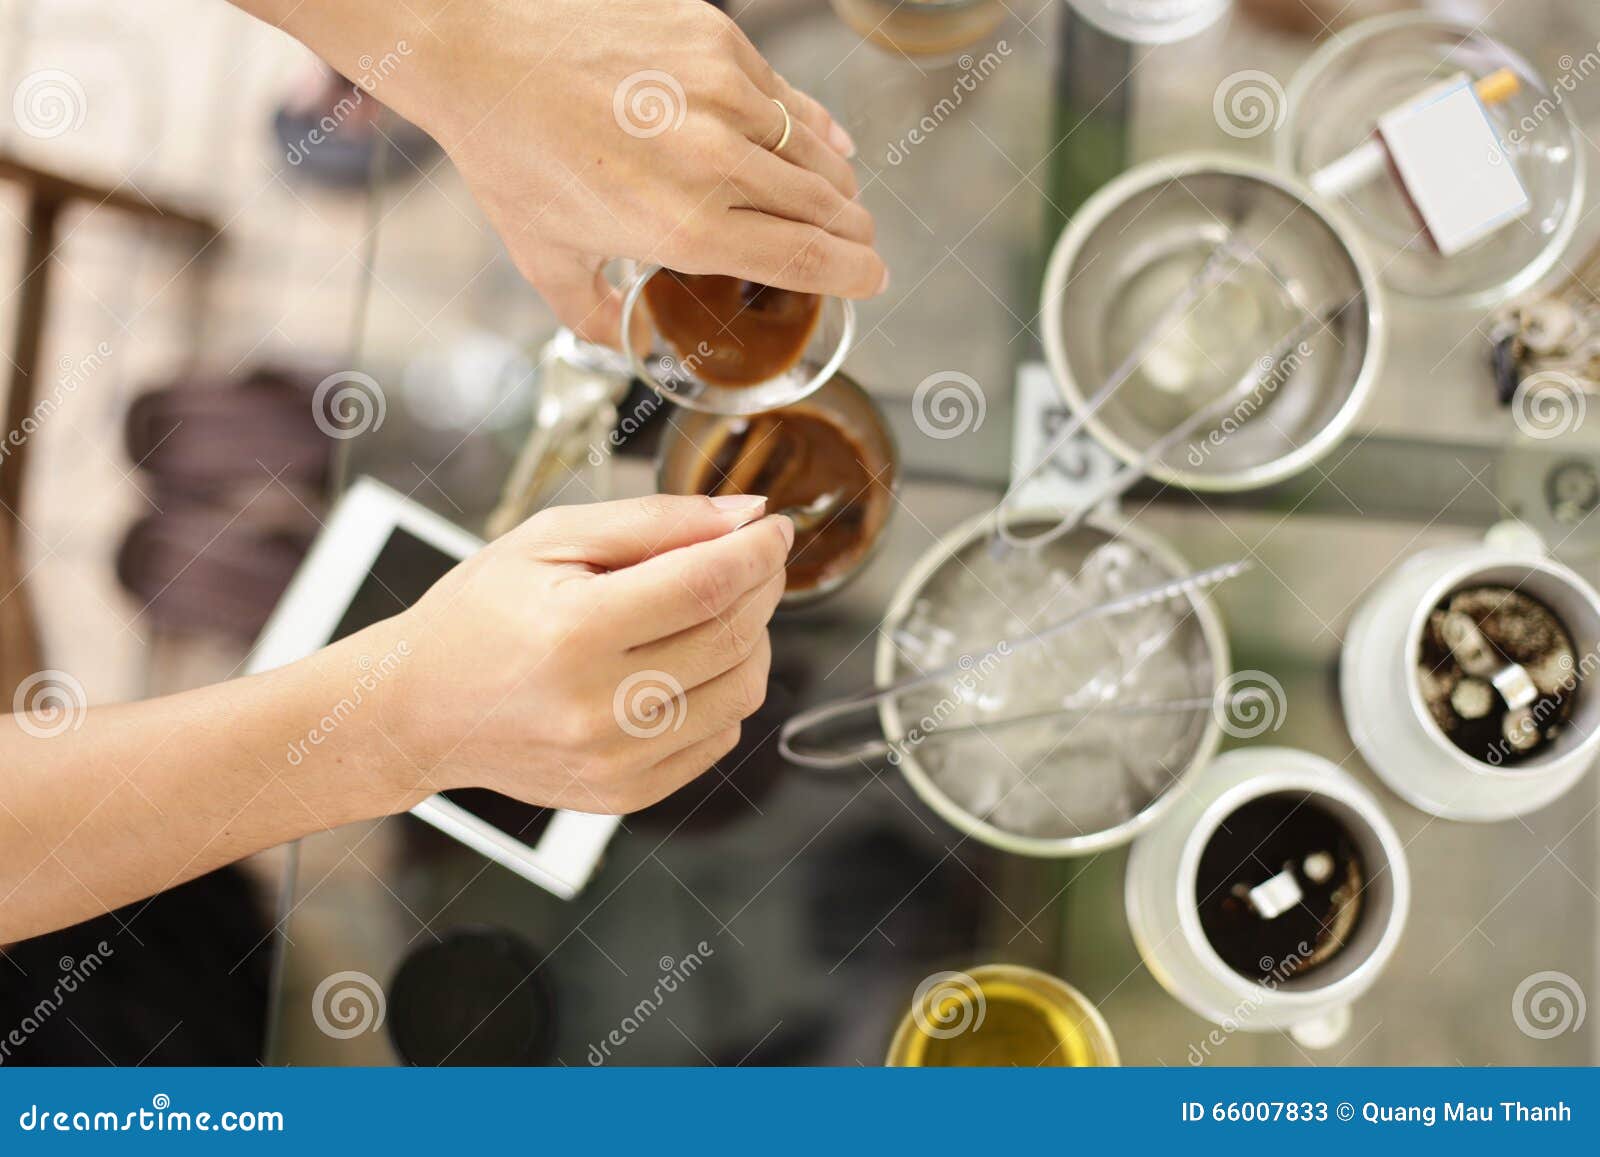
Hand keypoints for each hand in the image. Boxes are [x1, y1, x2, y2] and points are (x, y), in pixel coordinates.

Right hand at [375, 494, 790, 813]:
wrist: (419, 710)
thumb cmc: (479, 615)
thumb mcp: (550, 540)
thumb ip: (654, 521)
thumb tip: (744, 516)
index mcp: (574, 633)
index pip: (708, 586)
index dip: (757, 551)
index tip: (774, 529)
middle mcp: (598, 707)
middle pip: (733, 637)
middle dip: (761, 587)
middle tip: (751, 558)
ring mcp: (616, 760)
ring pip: (741, 691)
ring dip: (752, 639)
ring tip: (718, 609)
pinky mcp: (627, 794)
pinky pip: (720, 737)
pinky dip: (725, 691)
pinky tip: (689, 663)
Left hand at [404, 0, 885, 345]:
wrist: (483, 52)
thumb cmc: (511, 155)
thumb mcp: (547, 261)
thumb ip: (602, 318)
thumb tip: (641, 345)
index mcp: (683, 227)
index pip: (804, 258)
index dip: (853, 274)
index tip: (873, 279)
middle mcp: (715, 162)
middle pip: (827, 207)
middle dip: (853, 234)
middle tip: (858, 246)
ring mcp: (722, 92)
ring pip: (817, 150)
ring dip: (836, 183)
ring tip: (838, 201)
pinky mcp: (717, 42)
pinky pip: (787, 97)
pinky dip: (809, 127)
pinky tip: (817, 142)